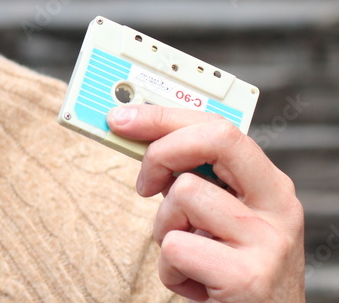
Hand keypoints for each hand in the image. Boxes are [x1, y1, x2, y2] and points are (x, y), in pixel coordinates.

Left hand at [108, 104, 304, 302]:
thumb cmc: (228, 271)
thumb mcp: (218, 217)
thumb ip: (191, 177)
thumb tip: (134, 134)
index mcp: (270, 185)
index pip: (220, 127)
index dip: (164, 116)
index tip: (122, 118)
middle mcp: (278, 207)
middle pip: (215, 139)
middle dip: (162, 151)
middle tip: (144, 185)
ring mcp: (268, 242)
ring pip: (184, 194)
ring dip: (164, 228)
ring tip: (187, 255)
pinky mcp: (247, 278)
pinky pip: (175, 247)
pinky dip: (169, 269)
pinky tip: (193, 284)